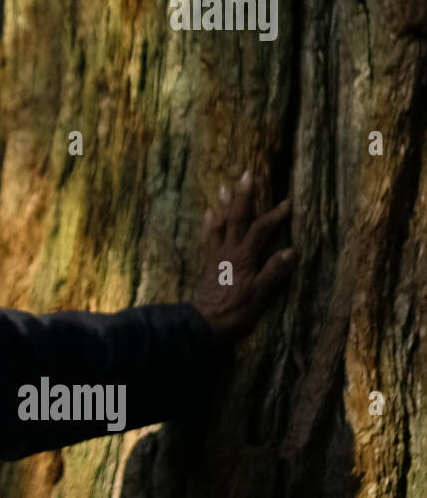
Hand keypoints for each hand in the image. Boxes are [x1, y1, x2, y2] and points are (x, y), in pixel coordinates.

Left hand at [192, 169, 295, 348]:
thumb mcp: (261, 294)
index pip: (261, 229)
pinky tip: (209, 214)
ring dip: (224, 205)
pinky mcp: (208, 263)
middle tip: (246, 174)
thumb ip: (274, 272)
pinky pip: (207, 238)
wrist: (205, 323)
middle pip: (236, 218)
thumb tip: (291, 250)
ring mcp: (216, 255)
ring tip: (225, 187)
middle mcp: (228, 250)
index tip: (289, 201)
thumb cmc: (237, 310)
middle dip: (243, 196)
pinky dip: (209, 224)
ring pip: (219, 224)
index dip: (275, 214)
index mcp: (244, 256)